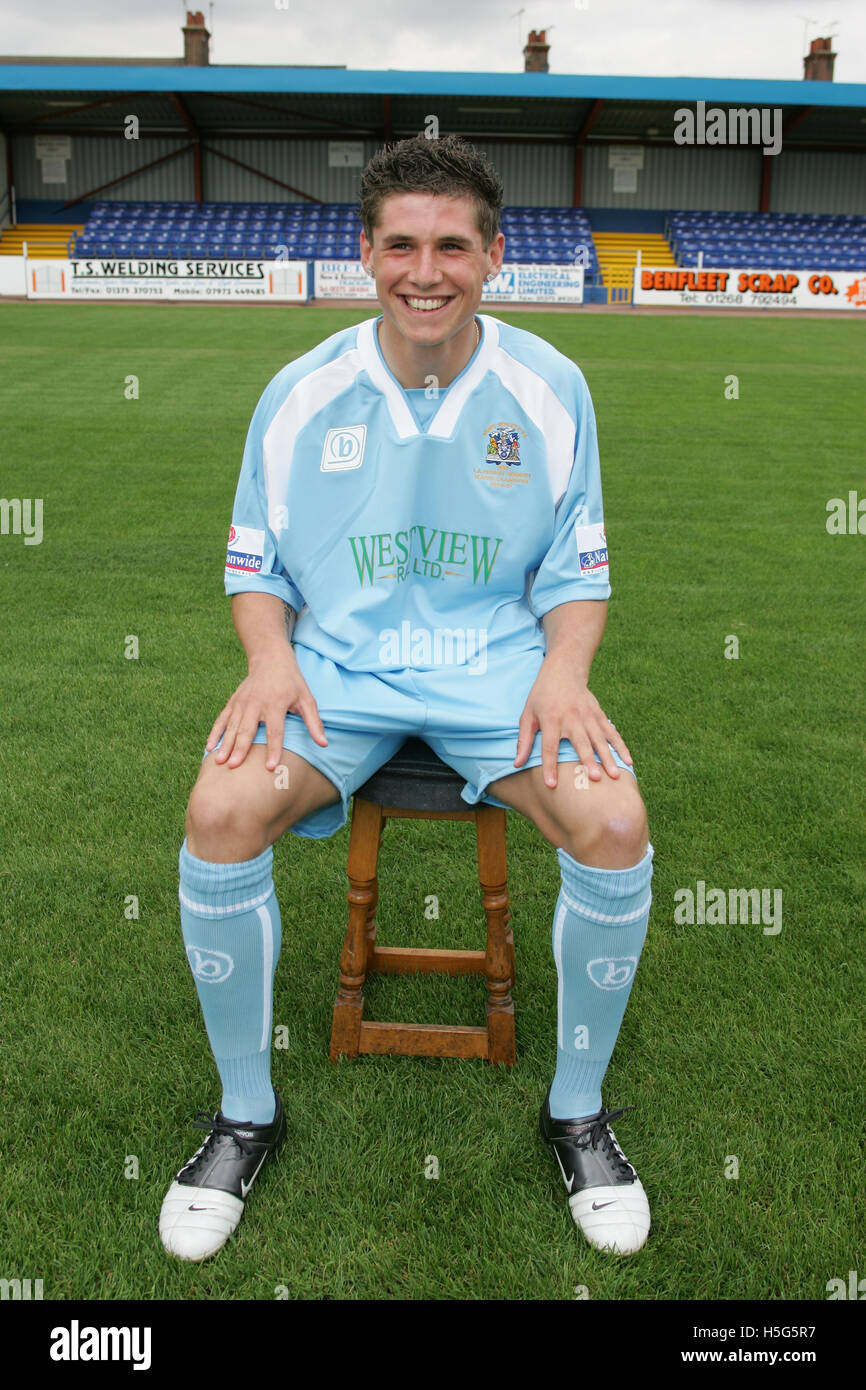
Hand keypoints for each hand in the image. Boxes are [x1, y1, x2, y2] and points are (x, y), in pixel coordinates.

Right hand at [205, 649, 327, 770]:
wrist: (270, 658)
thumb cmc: (292, 682)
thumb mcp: (306, 698)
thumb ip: (313, 722)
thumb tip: (324, 744)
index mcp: (275, 704)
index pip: (275, 730)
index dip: (273, 749)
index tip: (270, 767)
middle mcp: (256, 703)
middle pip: (247, 730)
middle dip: (240, 748)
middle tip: (234, 766)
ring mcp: (242, 703)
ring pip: (232, 727)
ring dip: (225, 744)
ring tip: (219, 762)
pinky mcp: (233, 702)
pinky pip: (222, 719)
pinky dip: (215, 733)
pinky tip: (208, 747)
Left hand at [513, 654, 631, 787]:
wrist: (563, 671)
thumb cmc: (542, 697)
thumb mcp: (528, 715)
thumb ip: (523, 740)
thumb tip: (516, 764)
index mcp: (550, 719)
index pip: (549, 746)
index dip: (549, 766)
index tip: (551, 785)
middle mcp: (571, 718)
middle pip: (580, 742)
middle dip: (588, 760)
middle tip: (594, 778)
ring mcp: (588, 715)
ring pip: (599, 739)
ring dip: (607, 757)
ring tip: (614, 775)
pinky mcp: (599, 714)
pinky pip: (611, 732)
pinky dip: (620, 746)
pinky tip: (628, 761)